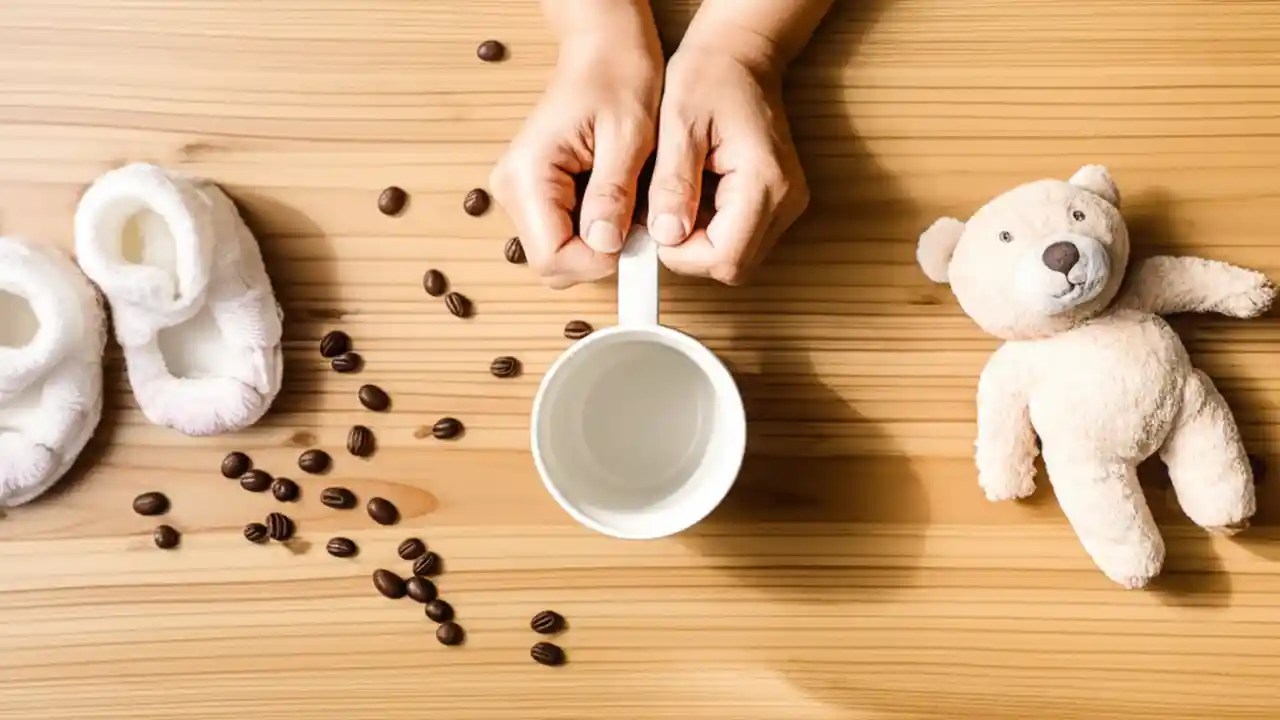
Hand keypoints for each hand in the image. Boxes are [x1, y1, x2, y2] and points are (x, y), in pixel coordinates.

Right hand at [490, 31, 660, 288]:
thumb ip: (613, 194)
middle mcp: (512, 189)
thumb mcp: (628, 136)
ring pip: (559, 253)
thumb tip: (605, 244)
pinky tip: (614, 198)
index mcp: (528, 174)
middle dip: (599, 253)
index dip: (597, 261)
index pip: (551, 258)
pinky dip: (594, 228)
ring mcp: (521, 192)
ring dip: (598, 241)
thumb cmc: (617, 78)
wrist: (603, 50)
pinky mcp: (535, 194)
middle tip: (635, 220)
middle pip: (552, 263)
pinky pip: (564, 234)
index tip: (634, 242)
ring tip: (626, 201)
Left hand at [647, 44, 809, 284]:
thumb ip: (673, 183)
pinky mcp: (776, 203)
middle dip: (689, 250)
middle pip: (732, 265)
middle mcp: (785, 200)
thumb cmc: (711, 77)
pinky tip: (693, 195)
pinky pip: (739, 237)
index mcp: (764, 182)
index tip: (656, 228)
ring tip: (676, 197)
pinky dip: (709, 228)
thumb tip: (666, 235)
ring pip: (735, 257)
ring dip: (698, 240)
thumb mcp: (678, 124)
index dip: (682, 255)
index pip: (725, 258)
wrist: (740, 55)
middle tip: (661, 212)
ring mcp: (785, 204)